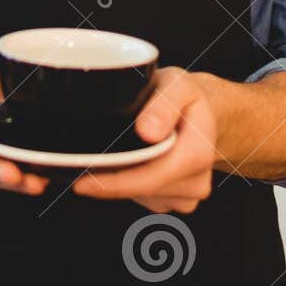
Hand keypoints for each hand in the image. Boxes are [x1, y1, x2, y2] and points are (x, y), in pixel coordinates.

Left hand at [71, 67, 215, 212]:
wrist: (206, 115)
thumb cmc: (188, 97)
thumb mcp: (178, 84)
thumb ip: (164, 104)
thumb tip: (147, 132)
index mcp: (197, 155)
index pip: (149, 179)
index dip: (114, 184)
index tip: (81, 183)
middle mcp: (196, 182)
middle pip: (140, 190)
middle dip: (109, 180)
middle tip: (79, 162)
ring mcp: (187, 196)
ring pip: (139, 196)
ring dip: (120, 179)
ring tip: (116, 149)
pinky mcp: (176, 201)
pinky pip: (144, 198)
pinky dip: (130, 183)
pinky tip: (132, 160)